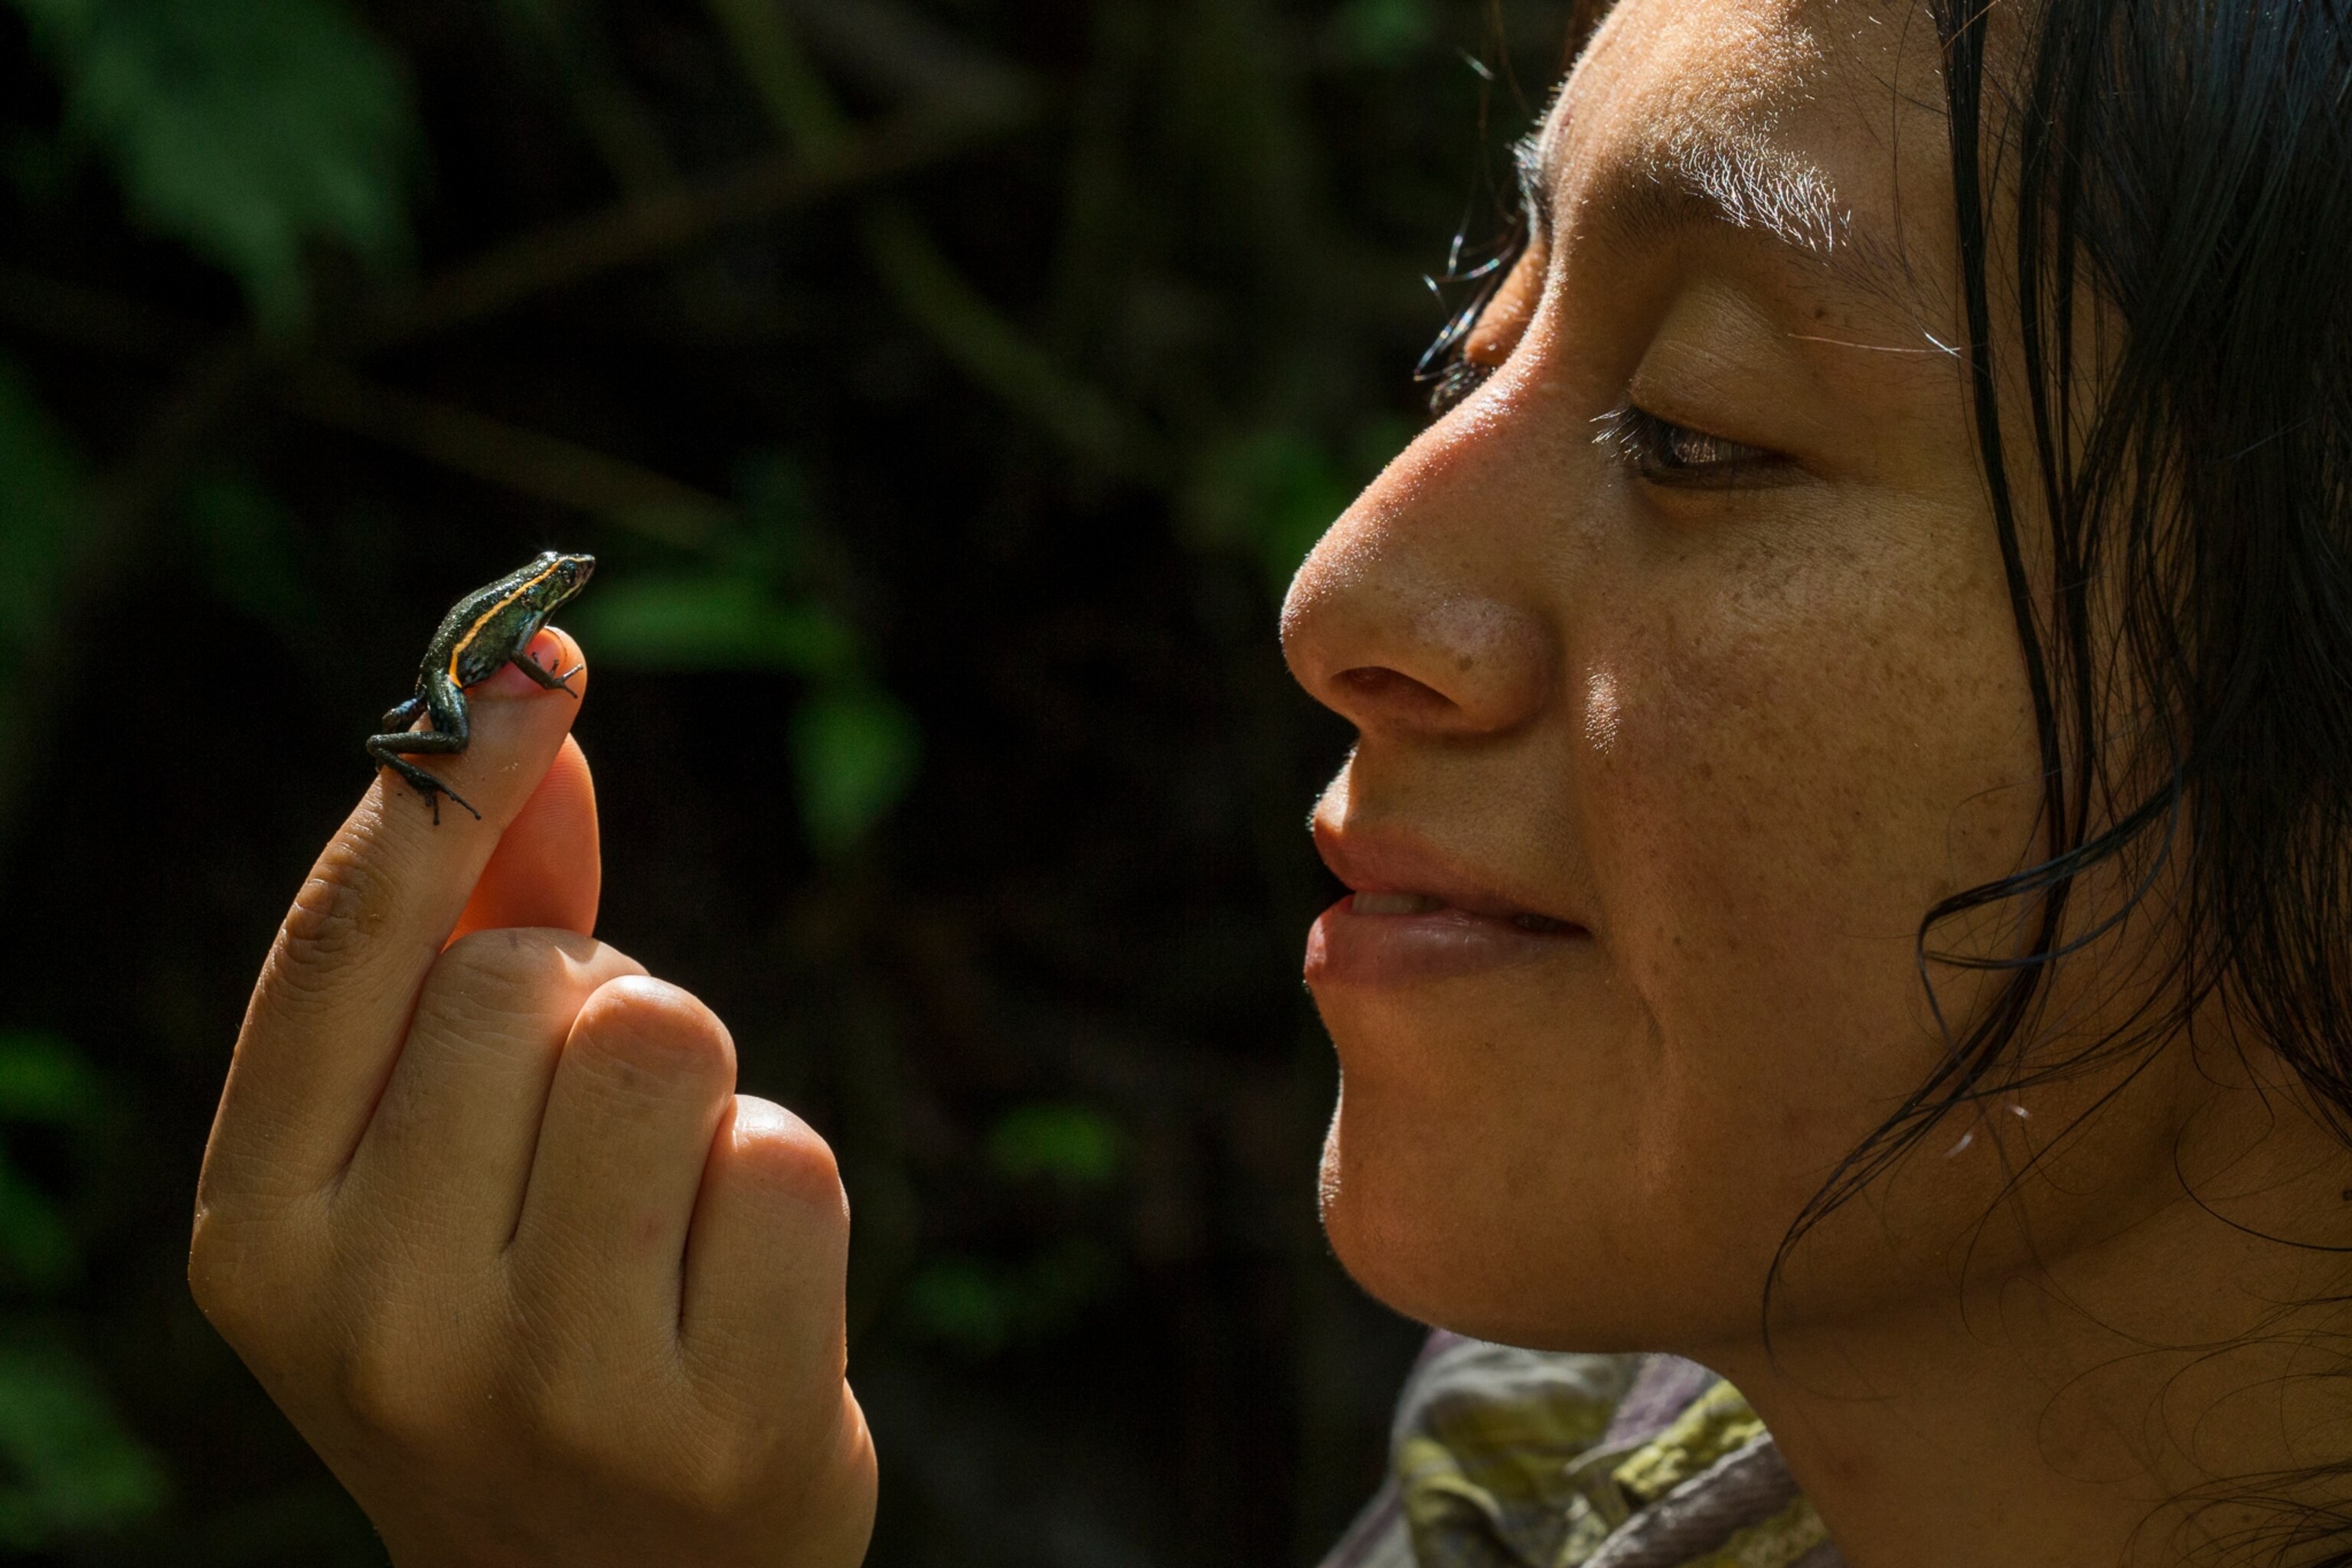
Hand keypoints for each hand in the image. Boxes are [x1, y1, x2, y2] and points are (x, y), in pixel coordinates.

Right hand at [190, 631, 876, 1567]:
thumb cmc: (514, 1322)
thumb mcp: (432, 1160)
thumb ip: (471, 930)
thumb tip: (538, 711)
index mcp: (260, 1230)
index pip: (351, 948)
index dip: (453, 782)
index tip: (540, 653)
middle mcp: (373, 1315)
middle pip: (545, 979)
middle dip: (597, 1010)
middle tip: (586, 1151)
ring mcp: (547, 1388)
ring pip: (673, 1044)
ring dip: (697, 1098)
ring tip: (657, 1219)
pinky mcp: (722, 1431)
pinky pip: (790, 1160)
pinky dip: (781, 1194)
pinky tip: (733, 1297)